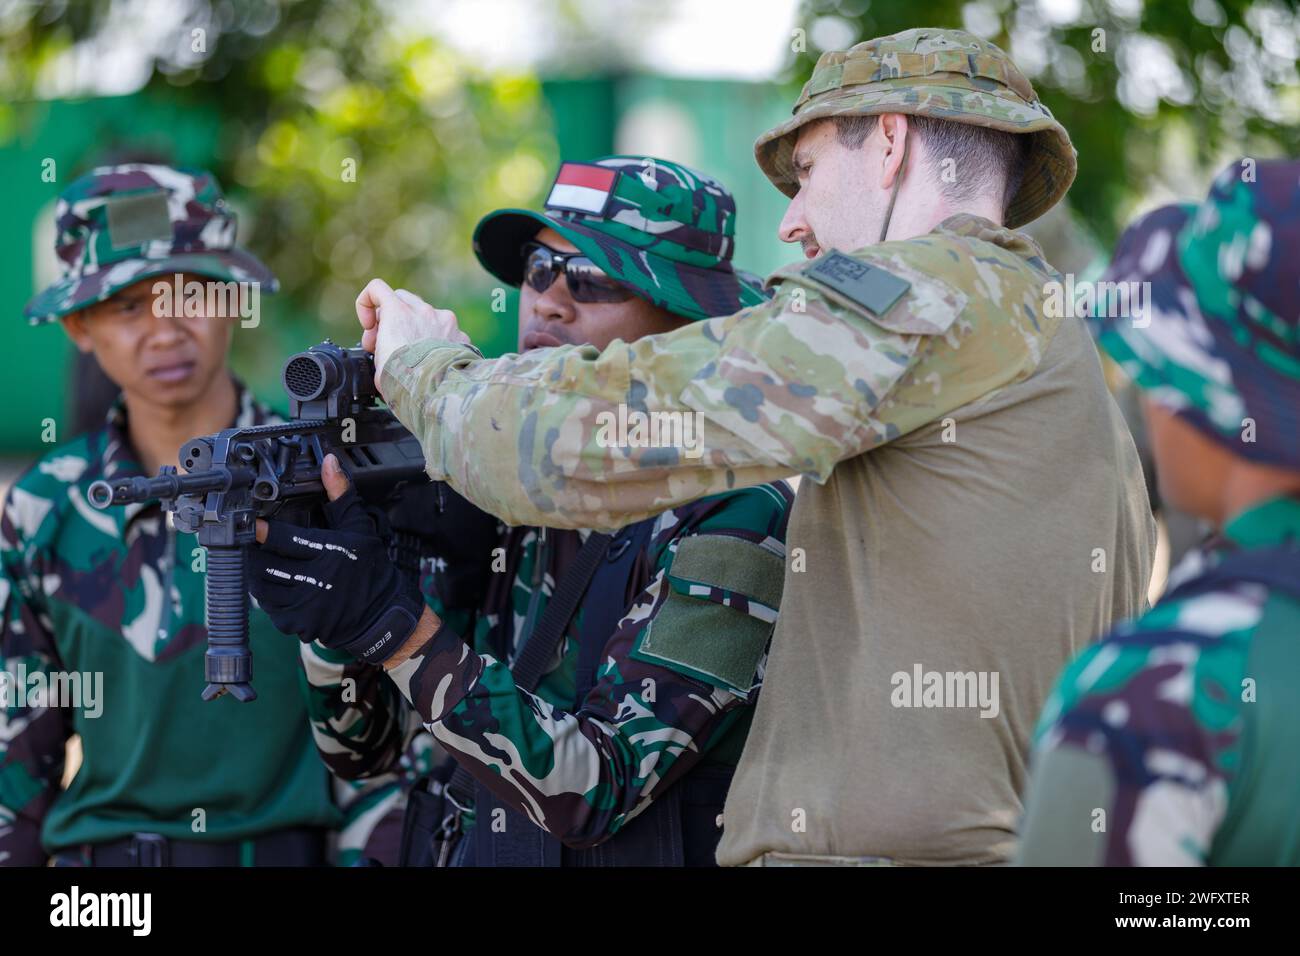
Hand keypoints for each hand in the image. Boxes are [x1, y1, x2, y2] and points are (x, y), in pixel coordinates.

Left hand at [248, 453, 424, 664]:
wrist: (380, 615)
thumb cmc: (369, 569)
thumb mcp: (360, 528)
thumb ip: (340, 495)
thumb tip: (329, 462)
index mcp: (330, 552)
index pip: (283, 539)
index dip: (261, 531)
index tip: (250, 525)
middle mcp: (316, 580)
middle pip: (265, 565)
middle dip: (256, 554)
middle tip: (254, 546)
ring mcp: (305, 606)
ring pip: (263, 587)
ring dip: (258, 575)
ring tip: (264, 564)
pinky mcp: (298, 624)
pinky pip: (270, 608)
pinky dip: (269, 597)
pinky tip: (278, 587)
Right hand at [355, 278, 469, 392]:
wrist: (436, 394)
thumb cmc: (404, 381)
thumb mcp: (377, 362)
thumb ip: (380, 345)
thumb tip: (384, 349)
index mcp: (398, 313)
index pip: (376, 289)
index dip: (366, 305)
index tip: (369, 326)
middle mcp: (423, 311)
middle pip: (401, 300)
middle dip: (391, 318)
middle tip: (387, 342)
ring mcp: (445, 321)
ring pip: (426, 315)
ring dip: (416, 328)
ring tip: (412, 355)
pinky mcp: (461, 336)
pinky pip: (446, 331)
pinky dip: (437, 342)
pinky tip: (433, 361)